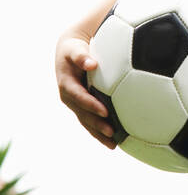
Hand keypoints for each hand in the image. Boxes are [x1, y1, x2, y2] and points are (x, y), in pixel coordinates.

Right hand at [55, 34, 116, 148]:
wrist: (69, 53)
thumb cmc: (74, 50)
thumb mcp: (75, 50)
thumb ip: (82, 56)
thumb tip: (91, 63)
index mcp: (67, 85)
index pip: (80, 97)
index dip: (90, 105)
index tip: (104, 111)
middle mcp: (70, 98)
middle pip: (83, 114)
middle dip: (96, 124)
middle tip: (111, 132)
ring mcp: (76, 105)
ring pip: (87, 122)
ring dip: (99, 134)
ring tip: (113, 144)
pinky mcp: (83, 107)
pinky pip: (91, 121)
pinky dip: (100, 131)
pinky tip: (114, 140)